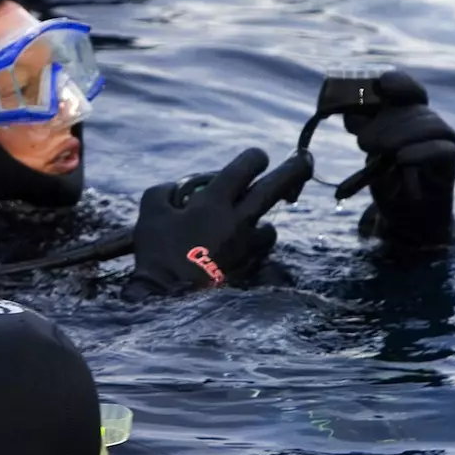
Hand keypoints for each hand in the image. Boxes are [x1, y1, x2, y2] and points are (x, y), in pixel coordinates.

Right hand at [129, 149, 312, 295]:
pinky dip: (254, 247)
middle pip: (276, 188)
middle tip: (304, 160)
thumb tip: (176, 188)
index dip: (255, 157)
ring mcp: (246, 247)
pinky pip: (260, 253)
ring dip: (261, 221)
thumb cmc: (156, 252)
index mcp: (214, 201)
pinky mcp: (247, 270)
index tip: (257, 158)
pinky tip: (239, 248)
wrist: (166, 298)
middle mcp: (237, 221)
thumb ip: (165, 191)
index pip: (246, 166)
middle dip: (294, 170)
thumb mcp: (150, 212)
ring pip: (270, 227)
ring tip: (245, 224)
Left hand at [339, 70, 454, 244]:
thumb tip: (350, 111)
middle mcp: (428, 122)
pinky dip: (420, 152)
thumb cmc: (386, 177)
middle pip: (415, 108)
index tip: (382, 84)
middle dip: (386, 121)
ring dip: (401, 135)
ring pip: (431, 124)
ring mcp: (442, 140)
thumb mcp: (370, 151)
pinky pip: (442, 149)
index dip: (400, 83)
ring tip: (378, 151)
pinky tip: (402, 158)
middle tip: (362, 141)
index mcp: (409, 113)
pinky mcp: (449, 163)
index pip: (410, 89)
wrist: (405, 214)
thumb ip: (363, 129)